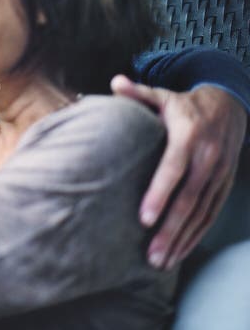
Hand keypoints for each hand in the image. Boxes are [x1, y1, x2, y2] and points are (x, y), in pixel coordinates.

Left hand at [111, 75, 247, 268]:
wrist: (230, 104)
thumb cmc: (182, 104)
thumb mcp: (162, 95)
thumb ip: (137, 93)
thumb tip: (114, 83)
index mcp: (189, 136)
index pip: (173, 169)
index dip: (159, 194)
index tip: (143, 218)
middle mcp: (208, 157)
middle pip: (189, 199)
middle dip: (170, 229)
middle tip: (150, 255)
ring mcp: (219, 173)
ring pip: (202, 213)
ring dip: (183, 239)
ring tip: (162, 261)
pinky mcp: (225, 184)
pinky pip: (211, 214)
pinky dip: (197, 235)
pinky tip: (180, 252)